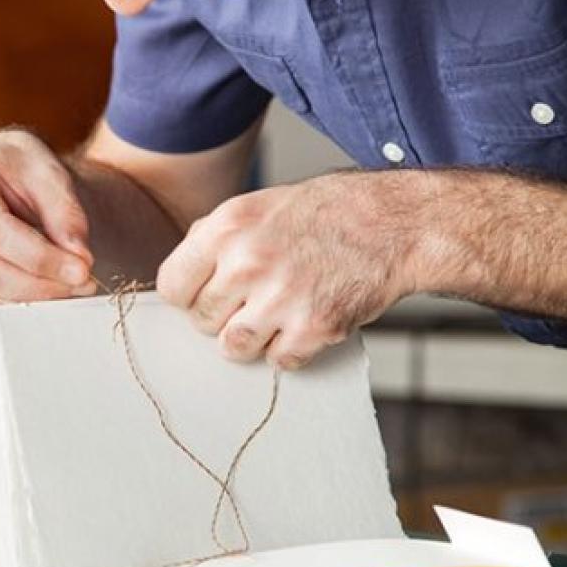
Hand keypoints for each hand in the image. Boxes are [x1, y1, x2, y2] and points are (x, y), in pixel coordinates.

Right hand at [0, 129, 96, 309]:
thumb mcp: (46, 170)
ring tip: (72, 289)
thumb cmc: (17, 165)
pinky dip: (19, 304)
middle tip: (84, 282)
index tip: (81, 269)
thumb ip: (64, 211)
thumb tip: (79, 258)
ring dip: (33, 299)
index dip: (39, 257)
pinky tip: (49, 295)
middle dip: (40, 283)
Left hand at [157, 172, 421, 367]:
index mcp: (228, 227)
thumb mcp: (259, 206)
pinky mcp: (313, 328)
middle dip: (223, 315)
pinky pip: (278, 361)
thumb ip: (215, 239)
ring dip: (251, 338)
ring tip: (274, 314)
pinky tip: (304, 321)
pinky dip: (289, 349)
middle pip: (202, 321)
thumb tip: (179, 279)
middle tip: (253, 299)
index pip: (172, 287)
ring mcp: (280, 298)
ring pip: (233, 347)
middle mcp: (248, 263)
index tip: (204, 295)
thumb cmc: (327, 212)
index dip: (188, 296)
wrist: (394, 223)